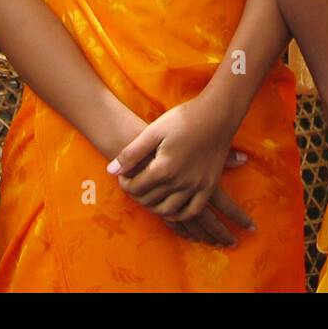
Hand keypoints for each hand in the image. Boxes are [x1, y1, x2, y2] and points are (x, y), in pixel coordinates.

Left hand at [108, 96, 253, 246]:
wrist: (217, 114)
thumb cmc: (183, 118)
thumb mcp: (153, 131)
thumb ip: (131, 153)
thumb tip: (110, 171)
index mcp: (163, 169)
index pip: (135, 188)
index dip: (124, 183)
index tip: (123, 175)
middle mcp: (179, 182)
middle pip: (149, 200)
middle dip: (136, 195)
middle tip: (134, 184)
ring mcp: (196, 187)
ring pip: (168, 210)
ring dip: (154, 206)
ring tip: (149, 195)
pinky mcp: (208, 186)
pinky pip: (191, 211)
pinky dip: (178, 214)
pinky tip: (171, 207)